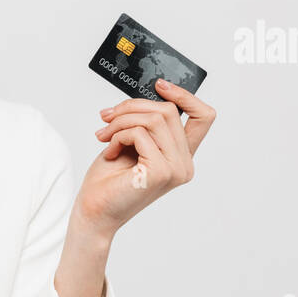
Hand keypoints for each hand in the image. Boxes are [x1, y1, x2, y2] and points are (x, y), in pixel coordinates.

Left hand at [73, 78, 216, 238]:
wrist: (93, 211)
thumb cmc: (108, 180)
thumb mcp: (131, 142)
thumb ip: (146, 123)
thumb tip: (149, 94)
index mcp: (181, 155)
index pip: (203, 117)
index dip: (185, 96)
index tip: (159, 85)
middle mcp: (184, 163)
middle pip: (170, 111)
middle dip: (132, 107)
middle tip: (107, 117)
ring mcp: (176, 169)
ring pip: (155, 119)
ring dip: (122, 121)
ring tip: (104, 135)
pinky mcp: (161, 172)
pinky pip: (140, 134)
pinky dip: (118, 136)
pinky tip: (108, 151)